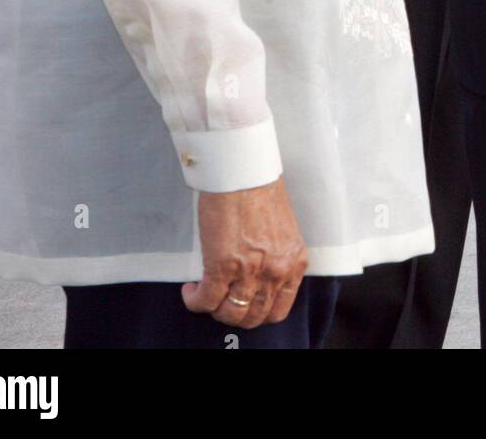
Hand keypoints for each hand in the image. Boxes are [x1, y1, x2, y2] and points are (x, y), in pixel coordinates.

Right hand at [181, 177, 307, 329]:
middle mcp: (276, 270)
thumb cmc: (259, 186)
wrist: (242, 169)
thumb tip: (258, 268)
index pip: (279, 308)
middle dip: (236, 314)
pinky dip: (196, 301)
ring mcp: (250, 271)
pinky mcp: (222, 266)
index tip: (246, 305)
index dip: (259, 313)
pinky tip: (191, 291)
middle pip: (255, 316)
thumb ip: (274, 253)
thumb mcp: (280, 227)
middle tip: (222, 302)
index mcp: (293, 260)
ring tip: (205, 295)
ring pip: (231, 313)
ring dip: (215, 309)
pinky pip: (207, 300)